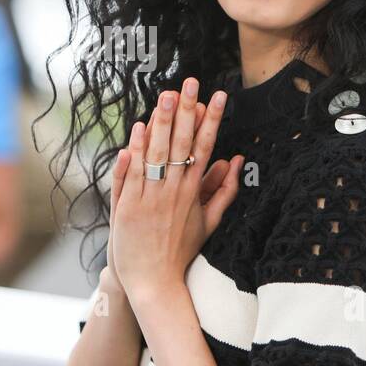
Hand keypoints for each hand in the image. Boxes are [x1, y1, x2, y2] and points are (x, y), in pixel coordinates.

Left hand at [109, 77, 243, 304]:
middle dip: (186, 111)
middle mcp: (174, 191)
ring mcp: (151, 198)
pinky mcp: (129, 207)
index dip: (211, 120)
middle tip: (189, 83)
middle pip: (180, 143)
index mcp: (194, 191)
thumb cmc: (181, 251)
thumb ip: (223, 190)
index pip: (204, 147)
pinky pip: (132, 174)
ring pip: (157, 154)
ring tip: (166, 95)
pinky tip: (138, 129)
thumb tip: (236, 161)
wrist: (154, 282)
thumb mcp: (209, 221)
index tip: (217, 96)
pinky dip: (135, 151)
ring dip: (161, 122)